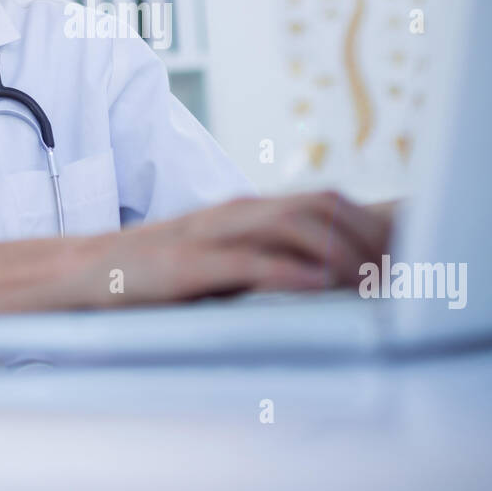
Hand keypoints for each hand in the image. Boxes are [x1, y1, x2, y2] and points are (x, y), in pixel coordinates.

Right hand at [57, 190, 395, 310]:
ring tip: (375, 284)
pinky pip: (250, 261)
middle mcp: (236, 212)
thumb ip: (265, 264)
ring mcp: (211, 234)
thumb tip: (329, 287)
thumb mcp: (219, 263)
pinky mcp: (188, 264)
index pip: (327, 201)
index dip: (374, 223)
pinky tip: (322, 289)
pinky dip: (292, 273)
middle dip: (371, 236)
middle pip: (322, 205)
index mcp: (248, 210)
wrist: (82, 273)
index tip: (409, 255)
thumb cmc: (155, 277)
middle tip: (406, 271)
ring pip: (294, 225)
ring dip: (342, 253)